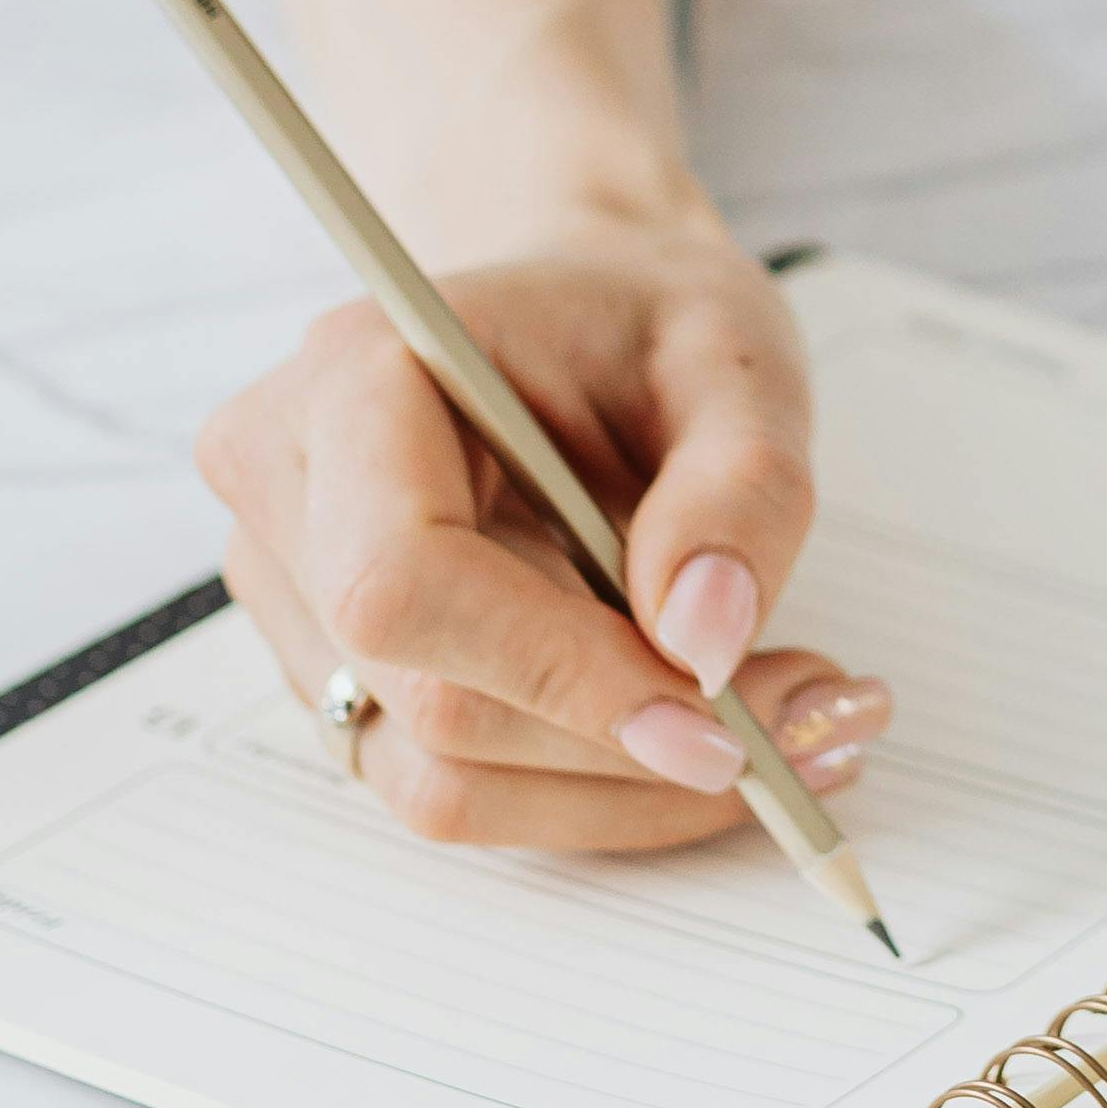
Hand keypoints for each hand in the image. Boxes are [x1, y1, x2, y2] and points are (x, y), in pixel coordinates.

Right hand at [193, 217, 884, 851]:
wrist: (576, 318)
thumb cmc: (641, 317)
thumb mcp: (737, 356)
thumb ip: (740, 487)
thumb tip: (703, 645)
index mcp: (353, 377)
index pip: (401, 582)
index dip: (557, 676)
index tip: (717, 727)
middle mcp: (288, 491)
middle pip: (432, 703)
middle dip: (634, 747)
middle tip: (817, 726)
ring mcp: (294, 597)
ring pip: (442, 777)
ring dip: (628, 790)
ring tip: (789, 732)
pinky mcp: (337, 673)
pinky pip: (457, 783)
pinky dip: (598, 787)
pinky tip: (707, 738)